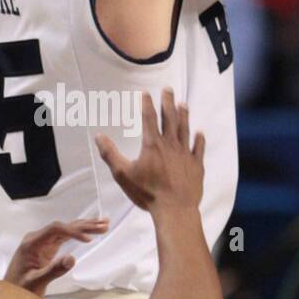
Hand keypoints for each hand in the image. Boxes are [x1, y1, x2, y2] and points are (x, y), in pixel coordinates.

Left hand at [4, 218, 108, 295]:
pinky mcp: (47, 248)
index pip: (55, 230)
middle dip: (84, 225)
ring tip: (104, 225)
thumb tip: (72, 258)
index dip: (73, 231)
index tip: (89, 240)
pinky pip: (65, 237)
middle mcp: (37, 238)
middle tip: (104, 225)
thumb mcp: (36, 283)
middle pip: (63, 227)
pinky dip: (78, 234)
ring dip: (84, 227)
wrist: (10, 295)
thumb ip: (53, 271)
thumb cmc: (20, 290)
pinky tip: (91, 232)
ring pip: (66, 230)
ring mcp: (42, 242)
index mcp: (31, 243)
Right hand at [95, 89, 204, 211]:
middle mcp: (170, 145)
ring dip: (184, 115)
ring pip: (185, 129)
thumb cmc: (147, 193)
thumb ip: (110, 154)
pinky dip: (199, 139)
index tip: (146, 92)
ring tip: (183, 104)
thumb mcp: (123, 174)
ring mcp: (185, 154)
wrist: (175, 209)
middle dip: (168, 102)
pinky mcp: (196, 165)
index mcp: (152, 145)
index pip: (149, 118)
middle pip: (170, 118)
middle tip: (168, 89)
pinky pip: (198, 148)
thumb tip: (98, 136)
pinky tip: (200, 132)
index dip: (147, 103)